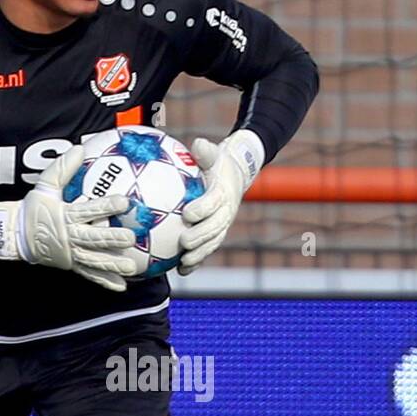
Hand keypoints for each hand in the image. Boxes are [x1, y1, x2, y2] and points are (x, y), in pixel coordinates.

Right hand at [0, 144, 137, 291]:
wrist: (15, 235)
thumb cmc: (33, 208)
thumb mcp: (44, 185)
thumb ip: (62, 168)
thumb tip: (79, 148)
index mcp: (65, 216)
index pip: (88, 210)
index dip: (106, 206)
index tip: (124, 202)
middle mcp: (69, 237)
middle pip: (93, 238)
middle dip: (112, 238)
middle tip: (131, 238)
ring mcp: (70, 254)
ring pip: (94, 260)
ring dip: (112, 264)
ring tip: (131, 266)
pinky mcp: (70, 265)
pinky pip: (89, 274)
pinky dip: (105, 281)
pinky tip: (122, 285)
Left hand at [177, 130, 264, 274]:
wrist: (235, 177)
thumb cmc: (217, 164)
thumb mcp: (214, 155)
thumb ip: (206, 152)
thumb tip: (198, 143)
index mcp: (223, 193)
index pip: (213, 202)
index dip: (202, 209)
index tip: (187, 214)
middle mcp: (226, 212)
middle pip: (214, 228)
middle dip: (200, 237)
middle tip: (183, 243)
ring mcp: (222, 226)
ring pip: (212, 243)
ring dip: (199, 254)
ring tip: (183, 262)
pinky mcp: (216, 235)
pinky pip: (207, 250)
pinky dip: (196, 262)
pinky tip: (181, 272)